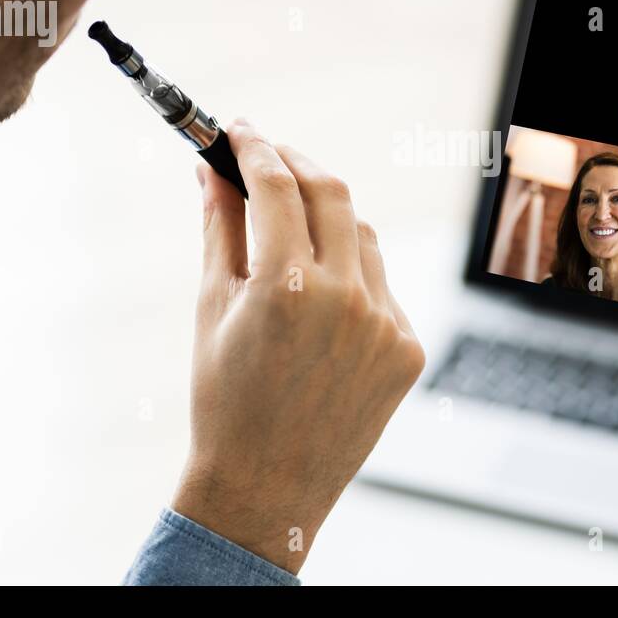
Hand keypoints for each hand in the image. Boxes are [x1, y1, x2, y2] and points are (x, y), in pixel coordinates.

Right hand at [172, 119, 424, 574]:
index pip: (277, 185)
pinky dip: (352, 273)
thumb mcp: (211, 310)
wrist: (266, 488)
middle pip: (332, 192)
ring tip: (289, 227)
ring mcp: (385, 324)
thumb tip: (209, 169)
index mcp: (285, 288)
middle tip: (269, 154)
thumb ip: (218, 230)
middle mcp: (345, 299)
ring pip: (363, 235)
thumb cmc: (223, 400)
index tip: (238, 129)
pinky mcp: (408, 348)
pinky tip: (321, 294)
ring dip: (327, 218)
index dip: (255, 147)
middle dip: (297, 163)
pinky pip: (382, 285)